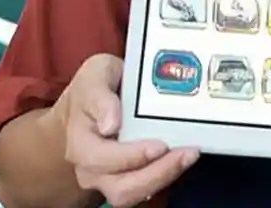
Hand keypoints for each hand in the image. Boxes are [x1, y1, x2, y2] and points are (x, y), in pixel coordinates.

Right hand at [57, 54, 199, 207]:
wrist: (92, 104)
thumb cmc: (95, 87)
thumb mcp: (95, 75)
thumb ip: (100, 95)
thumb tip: (110, 124)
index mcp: (79, 142)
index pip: (99, 158)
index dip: (130, 156)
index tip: (159, 145)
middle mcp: (91, 169)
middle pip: (120, 189)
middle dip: (157, 174)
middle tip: (187, 153)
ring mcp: (109, 180)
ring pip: (135, 195)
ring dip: (166, 177)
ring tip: (190, 155)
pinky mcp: (130, 181)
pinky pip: (147, 189)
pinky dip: (168, 176)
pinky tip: (185, 157)